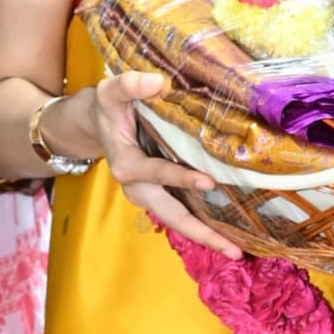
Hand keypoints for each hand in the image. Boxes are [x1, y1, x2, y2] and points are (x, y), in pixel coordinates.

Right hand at [93, 72, 239, 251]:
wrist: (97, 123)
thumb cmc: (108, 106)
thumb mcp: (111, 90)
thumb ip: (130, 84)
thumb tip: (158, 82)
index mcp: (126, 165)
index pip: (157, 173)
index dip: (182, 177)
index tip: (209, 183)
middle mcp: (137, 188)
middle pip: (172, 215)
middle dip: (201, 233)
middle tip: (233, 251)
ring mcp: (147, 195)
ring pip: (177, 220)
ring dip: (205, 236)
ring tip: (236, 251)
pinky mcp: (157, 195)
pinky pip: (180, 213)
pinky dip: (202, 225)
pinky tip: (227, 234)